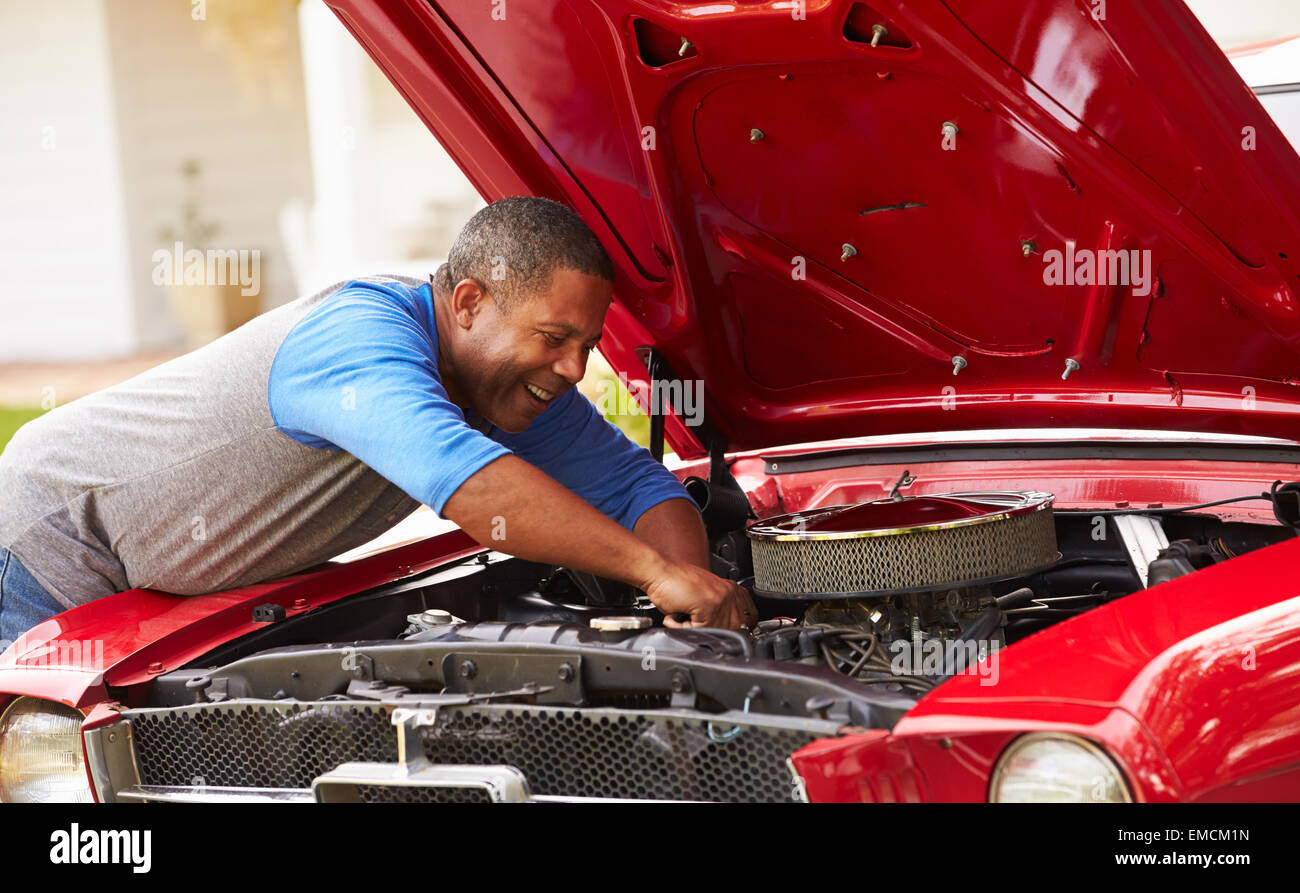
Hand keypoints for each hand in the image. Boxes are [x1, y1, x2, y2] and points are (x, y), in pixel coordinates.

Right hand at [642, 561, 758, 629]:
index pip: (749, 616)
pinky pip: (699, 631)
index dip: (735, 626)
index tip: (719, 627)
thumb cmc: (673, 583)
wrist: (658, 573)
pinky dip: (683, 627)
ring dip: (695, 629)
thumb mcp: (703, 595)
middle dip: (711, 630)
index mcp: (731, 589)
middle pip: (733, 629)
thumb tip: (726, 630)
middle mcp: (729, 593)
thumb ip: (718, 609)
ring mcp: (720, 599)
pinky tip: (676, 614)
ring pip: (715, 631)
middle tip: (692, 619)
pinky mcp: (708, 606)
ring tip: (684, 615)